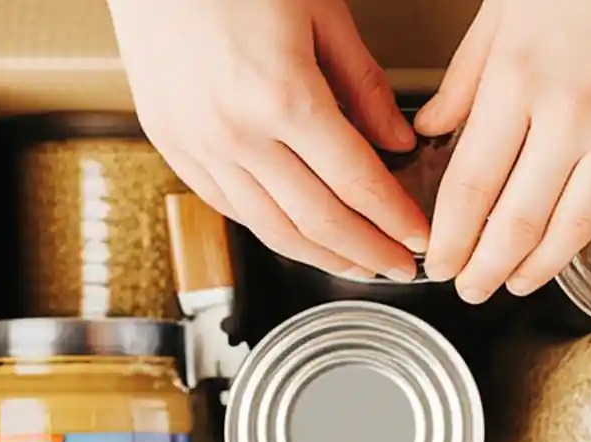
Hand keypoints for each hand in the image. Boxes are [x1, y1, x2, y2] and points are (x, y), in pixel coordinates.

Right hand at [107, 0, 425, 280]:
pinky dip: (269, 229)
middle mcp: (236, 132)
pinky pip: (228, 207)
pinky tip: (297, 236)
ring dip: (320, 256)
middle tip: (398, 267)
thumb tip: (396, 142)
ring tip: (355, 264)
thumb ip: (363, 85)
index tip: (420, 238)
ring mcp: (198, 145)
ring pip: (270, 228)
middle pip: (318, 220)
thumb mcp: (321, 12)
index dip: (395, 220)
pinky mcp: (171, 145)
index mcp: (282, 96)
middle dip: (368, 253)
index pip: (356, 183)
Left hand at [416, 0, 590, 302]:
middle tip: (472, 290)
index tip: (438, 266)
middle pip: (519, 220)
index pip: (470, 186)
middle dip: (487, 268)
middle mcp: (570, 111)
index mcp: (516, 81)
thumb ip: (466, 78)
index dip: (450, 240)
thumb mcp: (501, 10)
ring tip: (521, 283)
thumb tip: (434, 129)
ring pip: (580, 223)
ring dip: (545, 267)